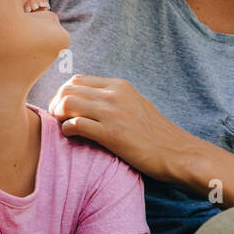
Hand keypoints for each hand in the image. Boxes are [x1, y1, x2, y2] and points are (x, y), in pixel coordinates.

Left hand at [47, 75, 198, 182]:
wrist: (177, 153)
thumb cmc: (155, 134)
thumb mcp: (135, 105)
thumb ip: (113, 99)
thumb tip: (88, 100)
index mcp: (120, 86)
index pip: (77, 80)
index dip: (63, 94)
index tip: (62, 109)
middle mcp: (115, 95)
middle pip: (68, 89)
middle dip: (56, 104)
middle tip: (57, 119)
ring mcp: (113, 113)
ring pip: (68, 103)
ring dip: (58, 116)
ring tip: (62, 127)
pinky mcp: (111, 134)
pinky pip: (75, 125)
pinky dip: (66, 130)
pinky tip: (71, 137)